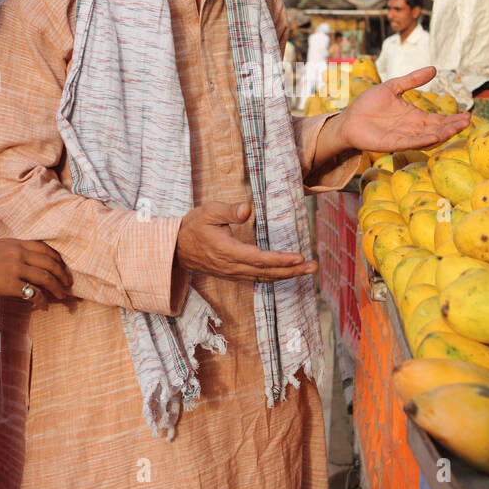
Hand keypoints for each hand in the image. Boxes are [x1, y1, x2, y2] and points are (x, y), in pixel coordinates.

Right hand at [0, 238, 71, 307]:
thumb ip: (15, 250)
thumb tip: (26, 258)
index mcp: (18, 244)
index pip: (45, 248)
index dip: (58, 258)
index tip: (63, 266)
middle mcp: (21, 255)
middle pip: (50, 263)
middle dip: (62, 274)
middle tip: (69, 283)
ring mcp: (18, 269)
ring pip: (46, 278)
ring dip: (57, 288)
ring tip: (62, 295)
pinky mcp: (12, 285)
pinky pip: (33, 293)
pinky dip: (42, 301)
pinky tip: (44, 306)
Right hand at [175, 201, 317, 281]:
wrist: (175, 248)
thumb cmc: (193, 226)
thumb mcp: (208, 212)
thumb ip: (228, 211)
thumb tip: (246, 210)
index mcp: (228, 251)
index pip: (259, 259)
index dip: (280, 260)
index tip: (299, 257)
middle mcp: (232, 266)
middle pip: (267, 272)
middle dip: (292, 270)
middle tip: (313, 267)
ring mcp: (232, 273)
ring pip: (264, 277)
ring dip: (287, 275)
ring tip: (307, 270)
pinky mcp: (233, 274)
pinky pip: (257, 278)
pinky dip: (275, 276)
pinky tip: (288, 273)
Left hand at [333, 67, 469, 151]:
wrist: (349, 118)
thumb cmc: (369, 104)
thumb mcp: (393, 87)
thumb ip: (412, 80)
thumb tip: (434, 69)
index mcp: (414, 117)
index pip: (438, 119)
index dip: (452, 118)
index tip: (467, 115)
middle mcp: (412, 129)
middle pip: (437, 129)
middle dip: (452, 126)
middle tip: (467, 121)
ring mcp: (402, 137)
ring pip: (427, 137)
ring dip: (442, 134)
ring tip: (457, 128)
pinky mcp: (391, 143)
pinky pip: (409, 143)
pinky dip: (421, 140)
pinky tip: (433, 137)